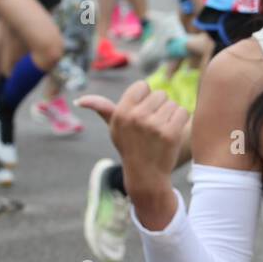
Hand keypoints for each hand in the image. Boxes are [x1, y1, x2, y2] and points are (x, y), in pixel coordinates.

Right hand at [77, 81, 188, 223]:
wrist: (146, 175)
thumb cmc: (130, 147)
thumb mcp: (114, 128)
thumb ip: (102, 109)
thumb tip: (79, 100)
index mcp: (121, 112)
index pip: (142, 86)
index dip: (145, 99)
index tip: (142, 114)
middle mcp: (136, 117)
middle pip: (160, 93)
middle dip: (159, 107)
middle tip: (152, 126)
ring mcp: (154, 125)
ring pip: (172, 103)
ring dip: (170, 115)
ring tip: (160, 131)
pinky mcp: (170, 133)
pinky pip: (183, 112)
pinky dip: (181, 121)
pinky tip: (171, 133)